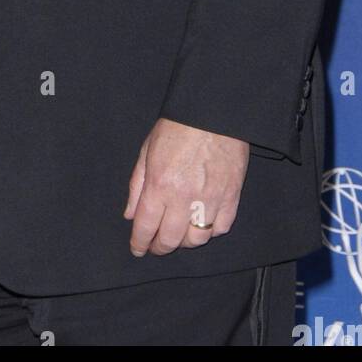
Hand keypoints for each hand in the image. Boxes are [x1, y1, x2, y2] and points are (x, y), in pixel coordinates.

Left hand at [124, 117, 248, 257]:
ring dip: (185, 242)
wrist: (212, 112)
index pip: (145, 226)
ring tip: (179, 235)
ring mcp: (210, 199)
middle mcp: (184, 197)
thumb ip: (137, 185)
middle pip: (170, 239)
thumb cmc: (177, 128)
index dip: (140, 242)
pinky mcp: (232, 197)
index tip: (138, 249)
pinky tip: (202, 224)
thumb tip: (130, 214)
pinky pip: (221, 228)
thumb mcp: (147, 151)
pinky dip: (211, 231)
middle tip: (156, 247)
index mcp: (160, 184)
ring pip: (197, 239)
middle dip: (160, 248)